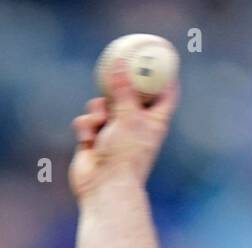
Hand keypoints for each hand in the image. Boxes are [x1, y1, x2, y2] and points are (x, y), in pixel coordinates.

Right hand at [69, 62, 179, 201]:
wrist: (104, 187)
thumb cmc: (125, 156)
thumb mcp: (127, 116)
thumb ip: (123, 89)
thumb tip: (120, 62)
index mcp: (154, 122)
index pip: (165, 94)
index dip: (164, 75)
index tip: (161, 56)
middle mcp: (136, 126)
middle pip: (129, 96)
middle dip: (118, 88)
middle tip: (113, 72)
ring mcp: (114, 134)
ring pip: (102, 107)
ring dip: (97, 111)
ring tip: (100, 121)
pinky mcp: (94, 141)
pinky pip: (87, 122)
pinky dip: (86, 128)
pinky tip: (88, 140)